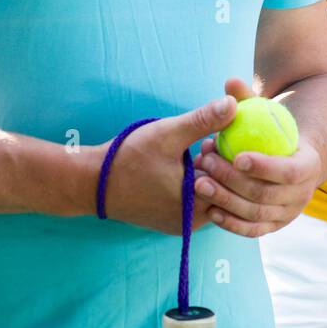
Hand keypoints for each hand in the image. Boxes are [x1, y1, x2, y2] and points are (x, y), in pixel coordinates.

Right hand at [94, 93, 237, 234]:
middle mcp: (194, 222)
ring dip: (212, 171)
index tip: (217, 140)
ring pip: (214, 194)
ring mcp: (184, 224)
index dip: (233, 157)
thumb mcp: (168, 134)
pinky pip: (198, 199)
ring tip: (198, 150)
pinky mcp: (175, 220)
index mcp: (197, 206)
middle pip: (228, 191)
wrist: (91, 183)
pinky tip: (189, 161)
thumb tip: (233, 103)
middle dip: (224, 164)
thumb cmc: (128, 158)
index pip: (236, 183)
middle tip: (207, 144)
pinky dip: (199, 180)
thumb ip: (203, 120)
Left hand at [190, 78, 324, 237]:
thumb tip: (229, 82)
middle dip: (233, 181)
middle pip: (266, 194)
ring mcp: (288, 213)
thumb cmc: (274, 131)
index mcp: (309, 165)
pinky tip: (210, 208)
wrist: (292, 160)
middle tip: (207, 162)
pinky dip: (230, 223)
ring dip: (226, 199)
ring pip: (255, 214)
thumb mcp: (264, 113)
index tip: (236, 156)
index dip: (264, 167)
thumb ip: (247, 98)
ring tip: (200, 182)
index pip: (289, 171)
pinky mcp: (273, 226)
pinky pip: (251, 230)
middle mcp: (303, 194)